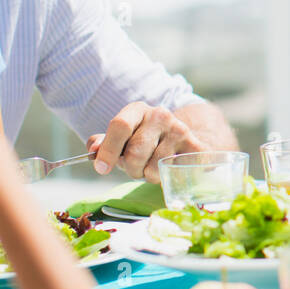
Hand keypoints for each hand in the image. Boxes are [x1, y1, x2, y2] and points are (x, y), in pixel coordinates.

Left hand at [87, 103, 204, 182]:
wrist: (182, 138)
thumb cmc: (146, 141)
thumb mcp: (123, 138)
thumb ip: (104, 143)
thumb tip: (93, 151)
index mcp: (137, 110)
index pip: (120, 126)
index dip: (108, 150)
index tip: (101, 169)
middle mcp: (160, 116)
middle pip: (135, 153)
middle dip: (130, 169)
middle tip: (135, 168)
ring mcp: (179, 130)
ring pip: (153, 168)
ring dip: (149, 177)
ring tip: (153, 168)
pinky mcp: (195, 147)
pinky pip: (173, 173)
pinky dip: (167, 178)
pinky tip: (170, 169)